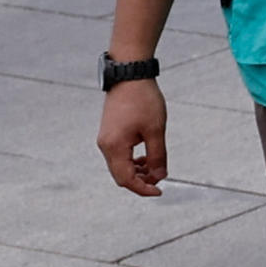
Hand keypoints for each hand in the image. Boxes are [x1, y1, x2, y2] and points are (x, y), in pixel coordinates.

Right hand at [97, 77, 167, 196]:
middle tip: (160, 180)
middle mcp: (105, 146)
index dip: (143, 189)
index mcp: (114, 147)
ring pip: (119, 167)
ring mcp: (105, 139)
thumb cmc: (143, 100)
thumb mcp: (156, 130)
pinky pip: (118, 156)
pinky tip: (146, 158)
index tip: (160, 191)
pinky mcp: (109, 134)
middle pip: (120, 176)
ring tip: (155, 168)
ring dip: (137, 172)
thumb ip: (157, 156)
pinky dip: (132, 162)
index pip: (126, 179)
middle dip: (140, 182)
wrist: (129, 75)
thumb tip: (160, 176)